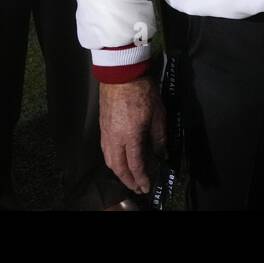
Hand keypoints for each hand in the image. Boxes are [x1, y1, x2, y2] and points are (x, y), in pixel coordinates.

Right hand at [99, 76, 166, 193]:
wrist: (120, 74)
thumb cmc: (142, 92)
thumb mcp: (158, 114)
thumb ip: (159, 136)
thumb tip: (161, 152)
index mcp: (130, 137)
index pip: (135, 165)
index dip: (141, 178)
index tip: (147, 187)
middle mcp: (115, 139)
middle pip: (118, 167)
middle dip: (128, 180)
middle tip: (138, 188)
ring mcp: (106, 133)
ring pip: (109, 160)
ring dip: (119, 172)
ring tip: (128, 177)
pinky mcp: (102, 127)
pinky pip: (105, 150)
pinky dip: (112, 160)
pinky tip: (118, 160)